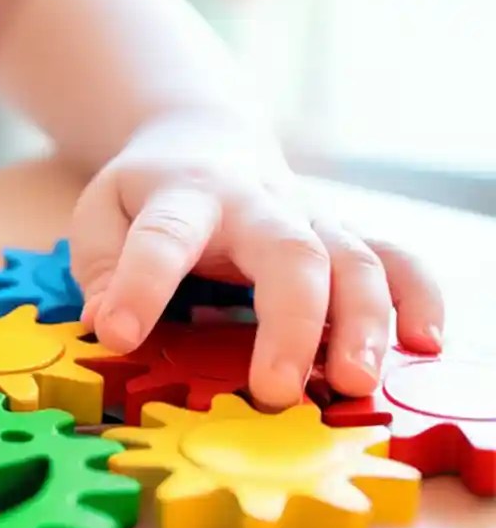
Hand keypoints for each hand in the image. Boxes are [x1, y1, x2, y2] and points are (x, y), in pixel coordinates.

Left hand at [68, 114, 443, 408]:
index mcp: (184, 196)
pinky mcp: (340, 236)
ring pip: (354, 258)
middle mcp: (256, 204)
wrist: (206, 137)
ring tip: (352, 382)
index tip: (118, 335)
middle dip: (290, 321)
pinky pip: (394, 259)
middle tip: (276, 389)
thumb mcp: (101, 213)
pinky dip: (418, 297)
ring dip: (362, 322)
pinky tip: (425, 343)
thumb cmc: (148, 192)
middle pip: (288, 251)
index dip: (140, 285)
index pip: (164, 236)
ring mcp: (308, 218)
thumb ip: (101, 266)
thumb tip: (106, 324)